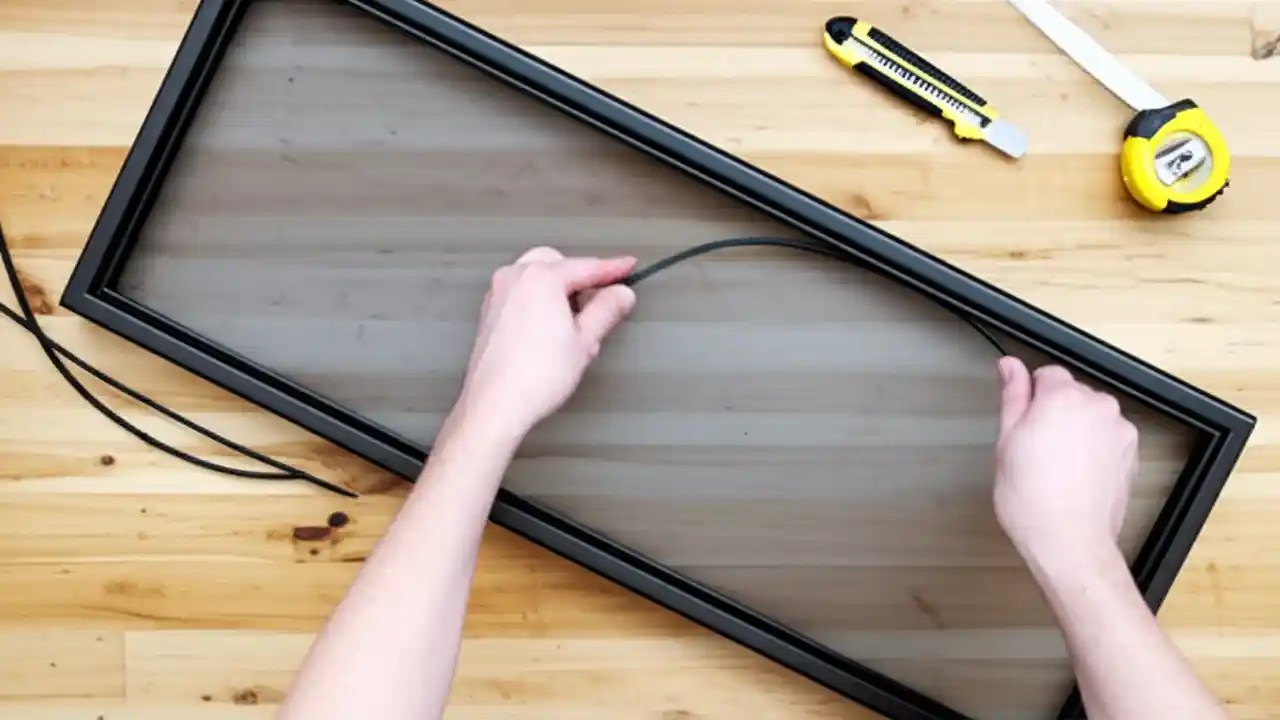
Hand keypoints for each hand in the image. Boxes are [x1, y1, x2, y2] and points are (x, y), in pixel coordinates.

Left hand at [453, 246, 636, 442]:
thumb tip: (621, 294)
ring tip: (575, 323)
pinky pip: (521, 293)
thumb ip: (607, 310)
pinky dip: (539, 300)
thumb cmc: (535, 376)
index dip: (613, 268)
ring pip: (536, 276)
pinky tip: (550, 328)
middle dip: (580, 278)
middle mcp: (515, 277)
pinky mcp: (490, 312)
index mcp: (542, 278)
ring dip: (559, 289)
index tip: (627, 267)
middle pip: (558, 264)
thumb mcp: (586, 341)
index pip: (587, 266)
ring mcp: (498, 294)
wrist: (495, 404)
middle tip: (602, 302)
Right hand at [993, 357, 1137, 567]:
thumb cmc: (1031, 498)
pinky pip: (1108, 437)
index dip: (1031, 399)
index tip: (1024, 425)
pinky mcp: (1132, 452)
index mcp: (1062, 397)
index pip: (1047, 375)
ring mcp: (1119, 429)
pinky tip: (1077, 474)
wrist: (1069, 541)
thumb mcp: (1007, 442)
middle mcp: (1097, 406)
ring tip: (1058, 466)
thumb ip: (1013, 396)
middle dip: (1055, 414)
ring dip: (1077, 430)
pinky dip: (1095, 449)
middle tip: (1036, 450)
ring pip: (1091, 416)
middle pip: (1072, 394)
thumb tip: (1010, 366)